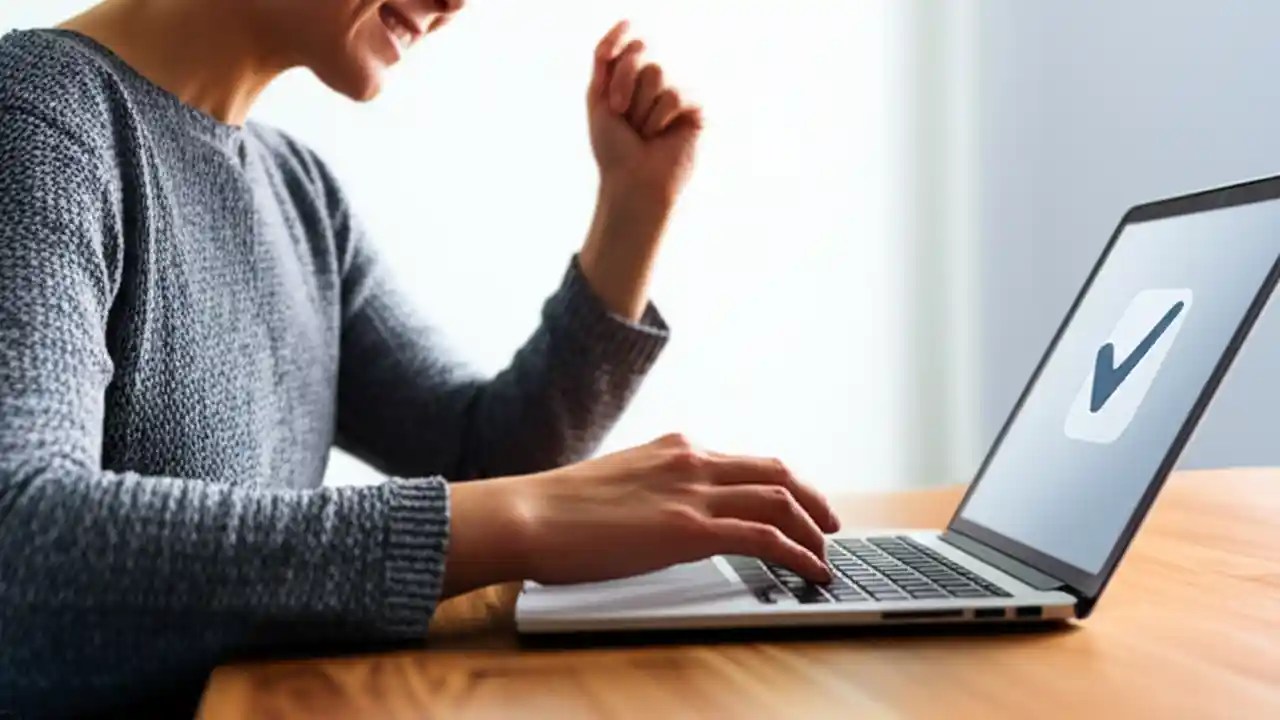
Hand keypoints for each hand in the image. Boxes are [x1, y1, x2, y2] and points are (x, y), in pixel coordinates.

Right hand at [441, 434, 839, 595]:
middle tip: (829, 526)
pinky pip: (764, 537)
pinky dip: (798, 553)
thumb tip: (667, 516)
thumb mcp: (618, 483)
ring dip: (813, 529)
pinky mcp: (689, 530)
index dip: (783, 484)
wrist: (526, 514)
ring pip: (780, 500)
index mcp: (676, 449)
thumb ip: (654, 491)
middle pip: (777, 472)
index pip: (747, 461)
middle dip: (813, 500)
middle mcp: (692, 461)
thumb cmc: (557, 509)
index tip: (798, 505)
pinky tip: (812, 570)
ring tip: (826, 555)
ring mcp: (692, 493)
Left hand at [587, 20, 702, 205]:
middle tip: (620, 113)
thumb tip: (624, 25)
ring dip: (640, 107)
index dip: (618, 39)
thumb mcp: (599, 100)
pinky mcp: (696, 109)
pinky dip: (659, 118)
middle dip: (622, 82)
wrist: (632, 183)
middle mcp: (656, 80)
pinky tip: (661, 136)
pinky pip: (676, 94)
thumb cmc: (613, 149)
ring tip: (643, 132)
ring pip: (658, 71)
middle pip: (641, 49)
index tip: (605, 54)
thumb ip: (606, 62)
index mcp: (632, 76)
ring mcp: (678, 92)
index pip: (630, 39)